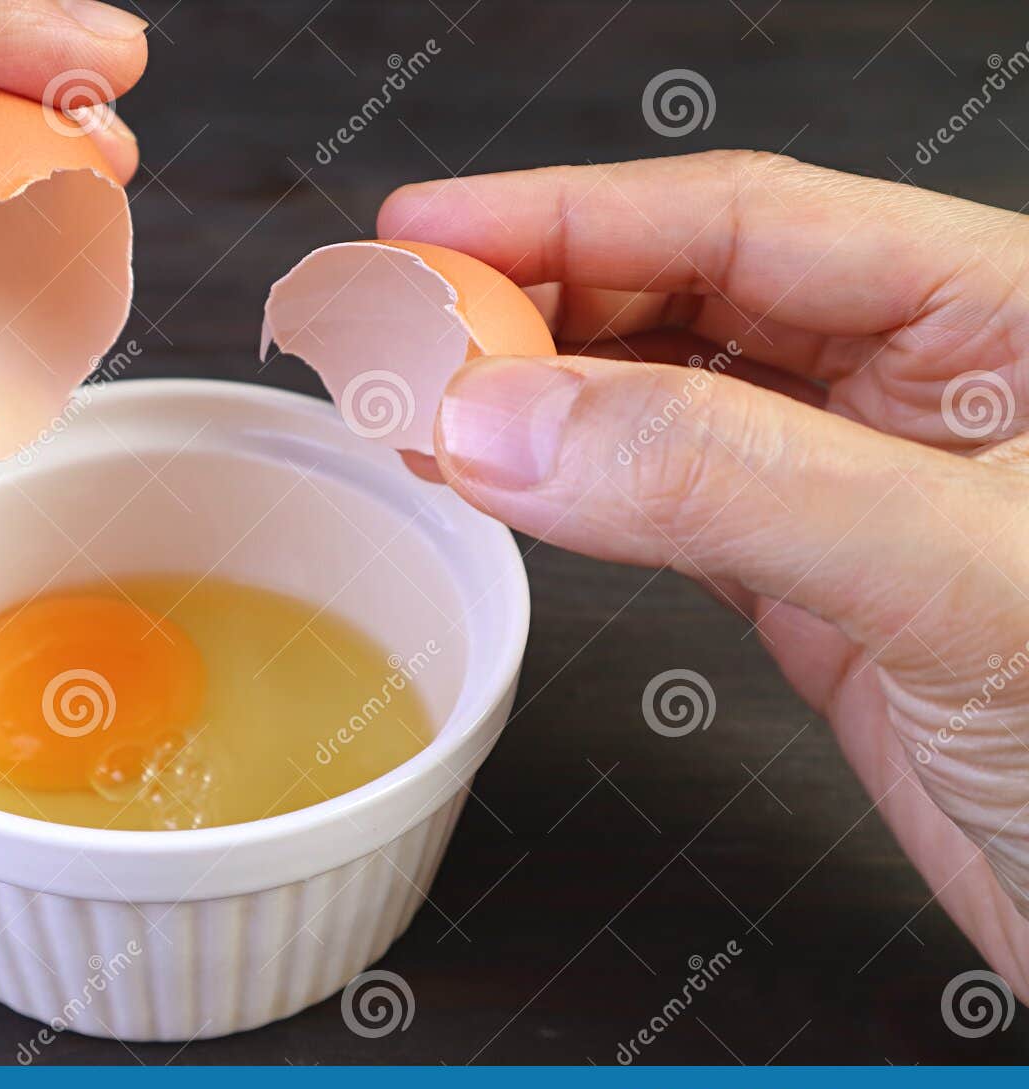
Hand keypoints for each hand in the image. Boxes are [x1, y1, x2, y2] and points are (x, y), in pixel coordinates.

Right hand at [381, 150, 1028, 995]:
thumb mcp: (951, 579)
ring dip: (541, 400)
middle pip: (691, 295)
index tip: (428, 226)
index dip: (570, 214)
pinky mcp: (822, 590)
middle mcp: (929, 385)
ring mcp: (867, 490)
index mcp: (1003, 313)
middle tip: (403, 329)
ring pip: (669, 402)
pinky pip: (672, 506)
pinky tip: (510, 479)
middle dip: (535, 305)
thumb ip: (726, 483)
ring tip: (425, 399)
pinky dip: (577, 494)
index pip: (750, 218)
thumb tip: (511, 420)